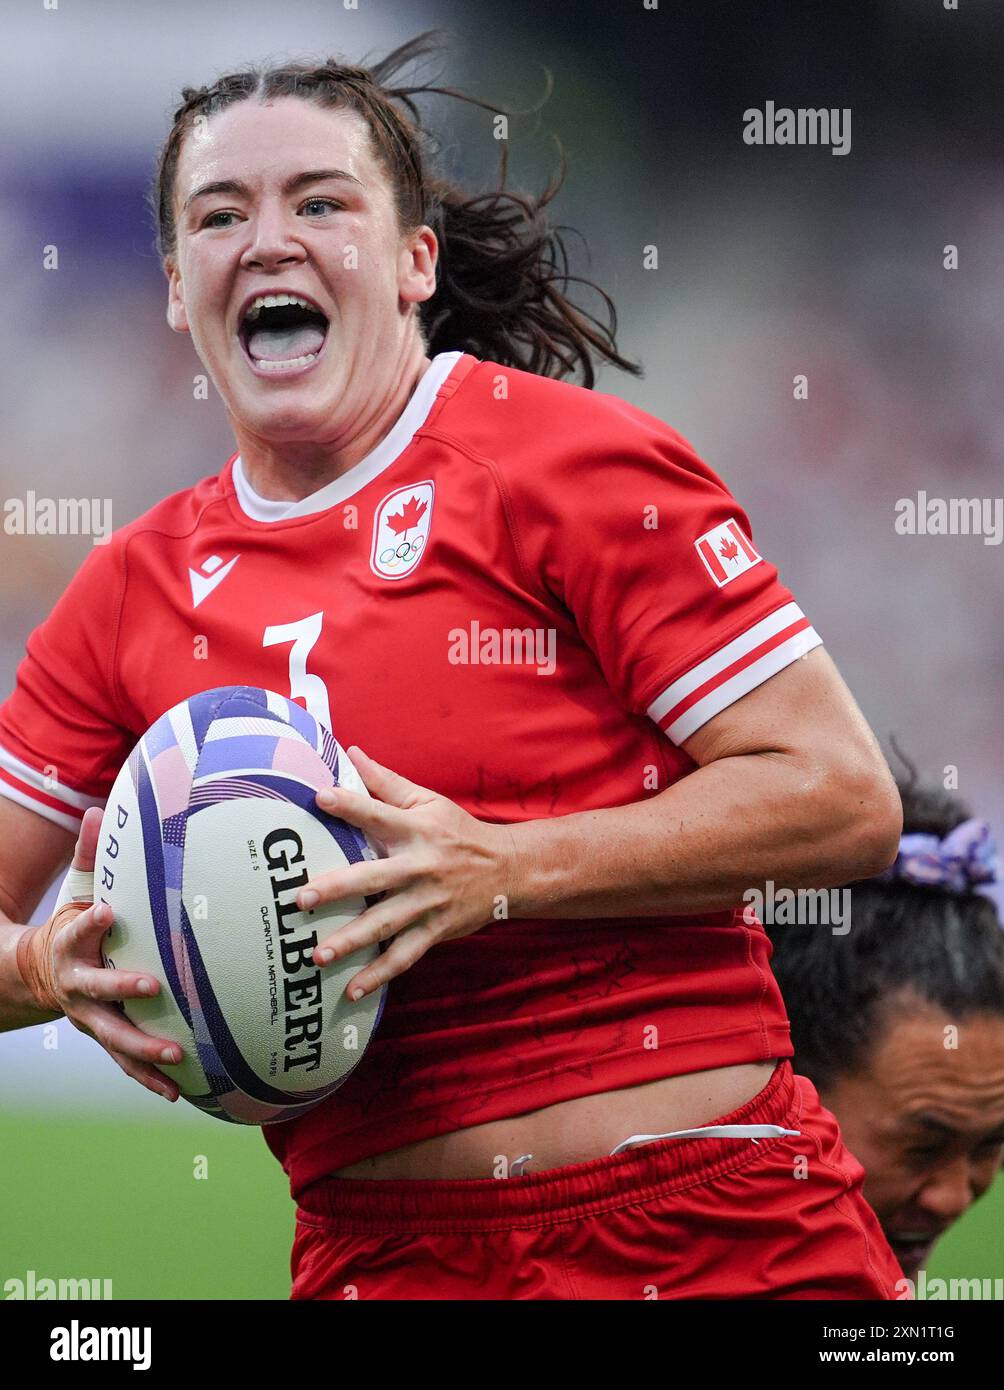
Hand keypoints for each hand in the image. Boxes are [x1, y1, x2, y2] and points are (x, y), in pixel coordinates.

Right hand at [16, 807, 181, 1100]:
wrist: (39, 974)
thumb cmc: (75, 927)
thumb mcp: (76, 893)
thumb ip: (89, 857)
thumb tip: (98, 811)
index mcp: (73, 945)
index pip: (78, 931)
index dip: (90, 923)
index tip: (105, 912)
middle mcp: (79, 985)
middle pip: (98, 990)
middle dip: (122, 988)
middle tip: (152, 987)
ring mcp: (91, 1017)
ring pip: (114, 1036)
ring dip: (143, 1048)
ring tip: (175, 1055)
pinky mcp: (105, 1038)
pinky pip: (127, 1062)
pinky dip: (149, 1078)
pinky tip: (179, 1091)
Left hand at [298, 748, 513, 998]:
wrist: (509, 870)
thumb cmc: (459, 833)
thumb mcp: (429, 802)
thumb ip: (387, 783)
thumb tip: (351, 753)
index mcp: (417, 830)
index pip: (378, 814)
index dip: (350, 805)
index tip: (319, 798)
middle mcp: (420, 867)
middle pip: (373, 878)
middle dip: (337, 889)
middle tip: (300, 899)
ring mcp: (428, 903)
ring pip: (385, 924)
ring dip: (351, 941)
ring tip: (317, 955)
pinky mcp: (435, 930)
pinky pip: (404, 956)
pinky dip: (379, 975)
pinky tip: (352, 990)